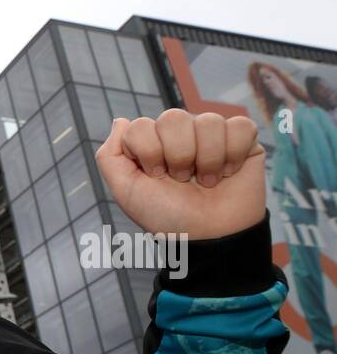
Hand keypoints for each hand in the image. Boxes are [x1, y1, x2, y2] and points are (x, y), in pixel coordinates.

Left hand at [95, 110, 265, 239]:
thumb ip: (110, 156)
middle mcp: (180, 133)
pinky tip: (228, 173)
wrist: (209, 236)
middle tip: (182, 180)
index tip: (156, 177)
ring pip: (208, 121)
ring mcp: (211, 134)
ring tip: (206, 182)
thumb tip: (120, 120)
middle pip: (173, 118)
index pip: (140, 125)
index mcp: (151, 143)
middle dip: (177, 156)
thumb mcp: (127, 192)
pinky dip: (233, 155)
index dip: (149, 153)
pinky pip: (240, 127)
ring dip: (207, 160)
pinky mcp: (243, 138)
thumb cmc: (167, 216)